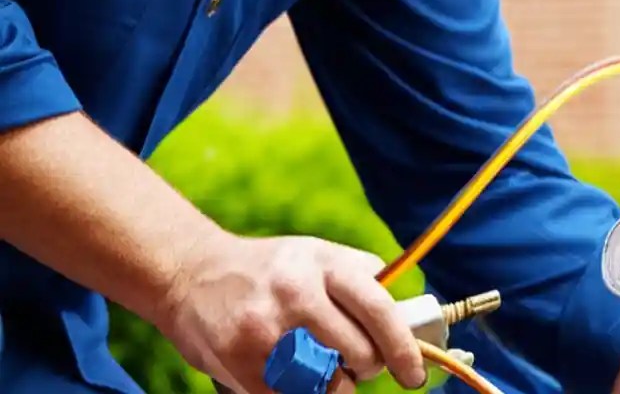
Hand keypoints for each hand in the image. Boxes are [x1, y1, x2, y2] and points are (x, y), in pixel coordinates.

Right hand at [155, 232, 425, 393]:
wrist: (190, 273)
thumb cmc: (269, 270)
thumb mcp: (316, 254)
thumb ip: (360, 277)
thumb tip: (405, 316)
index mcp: (323, 263)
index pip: (379, 309)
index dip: (403, 348)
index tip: (414, 373)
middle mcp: (296, 292)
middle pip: (360, 353)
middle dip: (367, 366)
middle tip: (358, 362)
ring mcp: (267, 329)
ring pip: (329, 383)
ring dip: (334, 384)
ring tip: (320, 365)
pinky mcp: (242, 361)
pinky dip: (301, 393)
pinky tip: (291, 375)